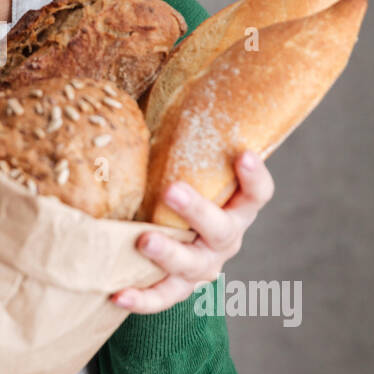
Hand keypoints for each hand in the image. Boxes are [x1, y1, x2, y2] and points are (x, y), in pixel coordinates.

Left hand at [110, 150, 274, 312]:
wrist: (176, 240)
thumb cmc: (176, 184)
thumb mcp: (183, 162)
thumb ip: (177, 134)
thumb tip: (147, 76)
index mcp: (236, 207)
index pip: (258, 194)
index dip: (255, 177)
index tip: (243, 154)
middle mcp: (225, 239)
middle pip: (221, 230)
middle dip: (198, 210)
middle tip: (172, 191)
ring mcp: (203, 267)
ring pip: (193, 267)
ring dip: (169, 254)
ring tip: (143, 240)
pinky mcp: (177, 289)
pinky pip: (161, 297)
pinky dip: (140, 298)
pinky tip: (115, 294)